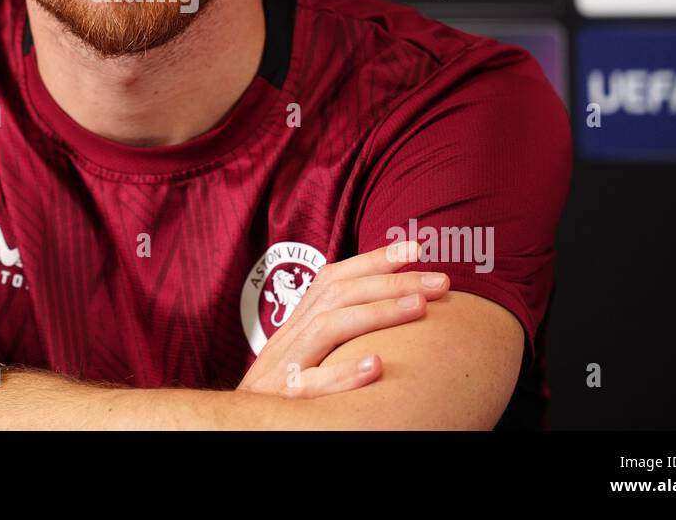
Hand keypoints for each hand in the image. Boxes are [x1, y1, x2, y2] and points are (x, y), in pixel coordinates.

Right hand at [235, 240, 448, 398]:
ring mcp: (285, 367)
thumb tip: (384, 304)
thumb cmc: (278, 394)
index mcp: (297, 324)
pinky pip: (313, 385)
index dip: (374, 260)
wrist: (235, 427)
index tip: (416, 247)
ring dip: (377, 314)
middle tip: (440, 281)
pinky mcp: (284, 400)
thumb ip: (332, 328)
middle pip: (338, 295)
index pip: (334, 278)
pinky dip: (344, 374)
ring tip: (420, 308)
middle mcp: (290, 338)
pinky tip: (377, 366)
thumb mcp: (302, 354)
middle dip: (392, 282)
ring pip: (328, 329)